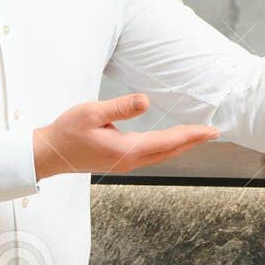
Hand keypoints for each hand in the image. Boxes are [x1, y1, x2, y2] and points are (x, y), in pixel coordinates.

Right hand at [33, 94, 218, 178]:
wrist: (50, 154)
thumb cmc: (67, 132)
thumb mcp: (91, 113)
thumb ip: (120, 108)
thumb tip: (145, 101)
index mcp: (126, 149)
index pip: (167, 141)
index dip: (191, 135)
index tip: (210, 130)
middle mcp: (130, 160)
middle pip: (170, 151)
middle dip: (193, 141)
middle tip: (213, 132)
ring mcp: (126, 163)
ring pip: (162, 155)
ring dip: (181, 145)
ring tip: (198, 136)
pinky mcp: (121, 161)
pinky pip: (152, 155)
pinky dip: (167, 147)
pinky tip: (172, 142)